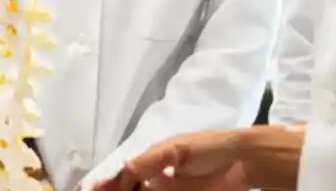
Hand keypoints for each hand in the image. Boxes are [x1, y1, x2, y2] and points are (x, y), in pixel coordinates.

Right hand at [92, 130, 248, 190]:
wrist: (242, 160)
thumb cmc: (207, 148)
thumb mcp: (174, 150)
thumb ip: (148, 161)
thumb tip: (124, 170)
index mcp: (156, 158)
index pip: (127, 171)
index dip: (111, 180)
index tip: (93, 188)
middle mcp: (159, 175)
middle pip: (131, 185)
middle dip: (114, 188)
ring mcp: (170, 188)